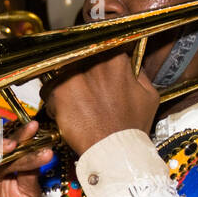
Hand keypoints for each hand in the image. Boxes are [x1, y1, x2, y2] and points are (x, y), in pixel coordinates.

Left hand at [43, 51, 157, 156]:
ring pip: (60, 71)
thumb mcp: (148, 95)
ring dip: (63, 84)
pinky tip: (66, 113)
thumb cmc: (131, 128)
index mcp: (116, 58)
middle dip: (76, 69)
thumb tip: (130, 64)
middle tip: (81, 87)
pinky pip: (49, 89)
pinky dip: (53, 100)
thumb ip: (138, 73)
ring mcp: (75, 75)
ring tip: (74, 102)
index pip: (99, 44)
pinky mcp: (60, 91)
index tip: (92, 62)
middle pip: (76, 56)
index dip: (93, 54)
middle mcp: (94, 61)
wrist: (116, 152)